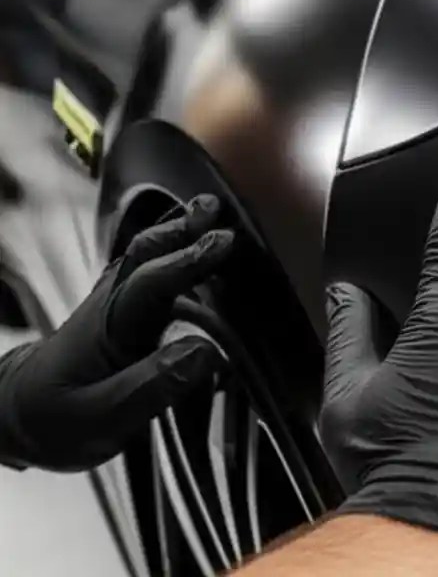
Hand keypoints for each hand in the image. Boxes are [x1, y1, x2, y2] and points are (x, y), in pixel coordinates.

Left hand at [0, 195, 232, 470]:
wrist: (18, 416)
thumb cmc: (57, 421)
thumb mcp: (100, 418)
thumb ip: (152, 386)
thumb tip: (206, 352)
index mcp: (107, 328)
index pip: (151, 283)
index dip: (189, 260)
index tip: (224, 244)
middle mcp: (110, 307)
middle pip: (144, 255)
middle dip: (181, 229)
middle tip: (217, 209)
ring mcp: (112, 305)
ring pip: (145, 258)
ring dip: (177, 233)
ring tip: (210, 212)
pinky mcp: (120, 312)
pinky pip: (148, 272)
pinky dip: (171, 251)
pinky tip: (191, 244)